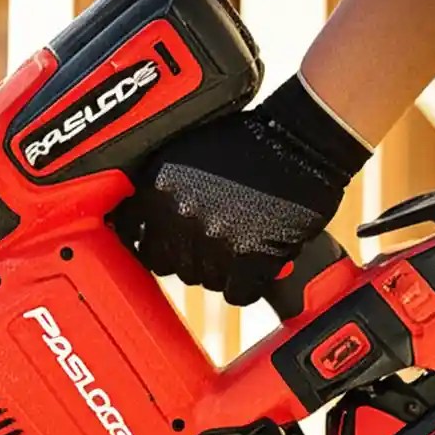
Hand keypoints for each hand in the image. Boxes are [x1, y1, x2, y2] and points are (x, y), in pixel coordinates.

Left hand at [112, 74, 370, 305]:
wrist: (302, 141)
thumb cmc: (247, 142)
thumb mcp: (185, 151)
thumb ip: (157, 186)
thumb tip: (135, 218)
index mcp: (157, 186)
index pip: (131, 233)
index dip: (149, 239)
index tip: (160, 241)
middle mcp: (178, 215)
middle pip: (166, 263)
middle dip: (185, 255)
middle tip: (209, 239)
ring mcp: (214, 239)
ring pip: (201, 279)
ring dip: (217, 268)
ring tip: (237, 242)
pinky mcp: (250, 258)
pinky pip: (237, 293)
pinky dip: (247, 284)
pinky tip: (256, 263)